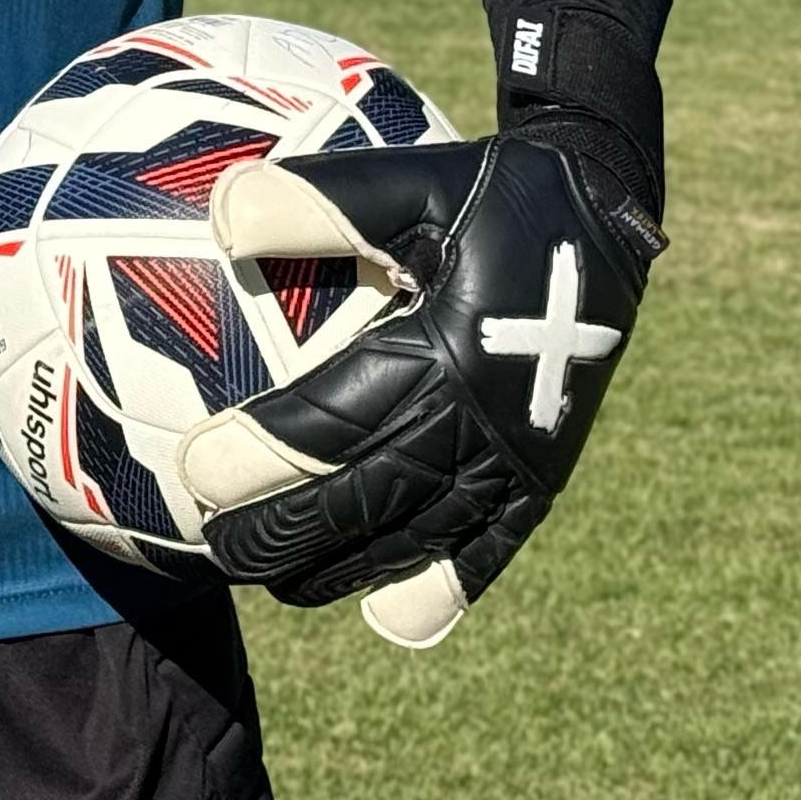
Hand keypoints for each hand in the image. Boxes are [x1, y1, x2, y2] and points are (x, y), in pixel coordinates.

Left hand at [177, 129, 658, 647]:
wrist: (605, 208)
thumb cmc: (489, 191)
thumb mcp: (407, 178)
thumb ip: (319, 199)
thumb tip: (220, 209)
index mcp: (447, 349)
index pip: (334, 421)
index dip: (263, 455)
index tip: (195, 472)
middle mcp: (485, 417)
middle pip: (368, 497)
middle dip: (286, 530)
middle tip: (217, 548)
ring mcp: (521, 456)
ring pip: (423, 534)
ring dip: (348, 566)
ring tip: (281, 584)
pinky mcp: (546, 472)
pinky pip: (495, 544)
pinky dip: (447, 588)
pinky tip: (397, 621)